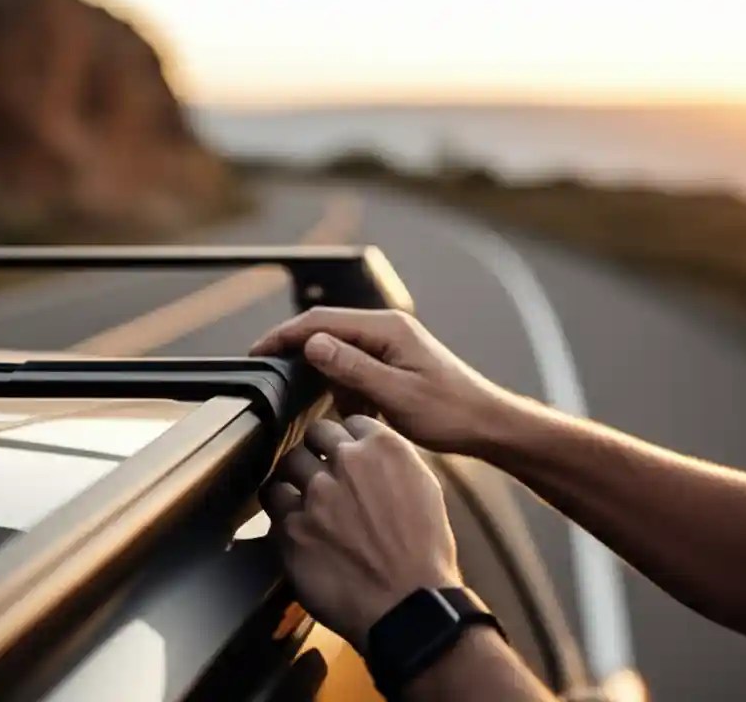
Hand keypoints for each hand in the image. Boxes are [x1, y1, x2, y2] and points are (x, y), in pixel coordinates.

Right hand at [250, 308, 519, 455]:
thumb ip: (352, 368)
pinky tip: (341, 408)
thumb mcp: (396, 395)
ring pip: (338, 350)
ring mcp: (391, 344)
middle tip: (266, 372)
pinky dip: (340, 385)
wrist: (487, 425)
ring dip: (320, 373)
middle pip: (326, 330)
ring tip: (301, 397)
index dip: (284, 335)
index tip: (258, 353)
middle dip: (294, 350)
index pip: (321, 321)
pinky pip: (354, 366)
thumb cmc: (451, 412)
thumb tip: (312, 345)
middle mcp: (387, 329)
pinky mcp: (393, 362)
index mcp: (387, 329)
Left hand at [261, 416, 461, 652]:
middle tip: (321, 473)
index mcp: (383, 449)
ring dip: (295, 478)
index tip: (345, 454)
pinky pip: (273, 501)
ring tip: (302, 496)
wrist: (407, 605)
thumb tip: (371, 454)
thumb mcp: (424, 491)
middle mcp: (345, 462)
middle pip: (313, 435)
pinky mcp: (290, 525)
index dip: (345, 440)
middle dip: (317, 451)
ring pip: (288, 464)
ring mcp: (314, 492)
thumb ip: (392, 464)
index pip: (349, 422)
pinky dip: (281, 509)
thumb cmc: (425, 554)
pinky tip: (291, 521)